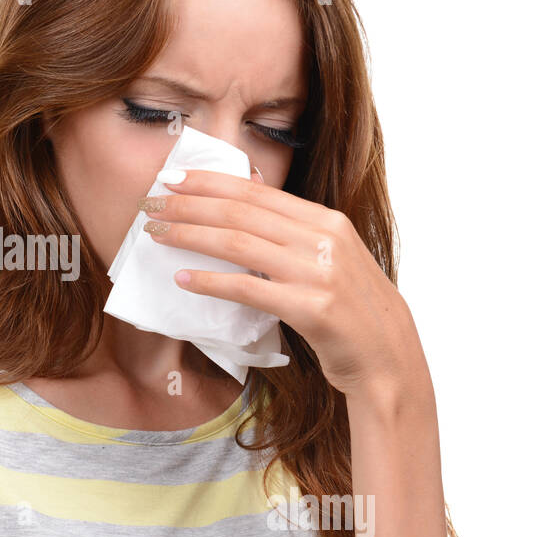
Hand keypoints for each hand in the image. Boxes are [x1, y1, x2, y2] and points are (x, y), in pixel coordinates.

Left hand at [140, 169, 423, 397]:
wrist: (388, 357)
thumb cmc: (350, 309)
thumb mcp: (328, 257)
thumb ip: (291, 231)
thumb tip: (243, 197)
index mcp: (326, 220)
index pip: (256, 191)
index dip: (209, 182)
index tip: (172, 178)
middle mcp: (324, 238)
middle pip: (241, 212)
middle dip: (189, 205)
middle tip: (150, 206)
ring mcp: (319, 272)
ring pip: (238, 243)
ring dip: (190, 235)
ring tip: (157, 235)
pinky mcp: (312, 308)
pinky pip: (249, 288)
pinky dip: (211, 282)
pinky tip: (183, 279)